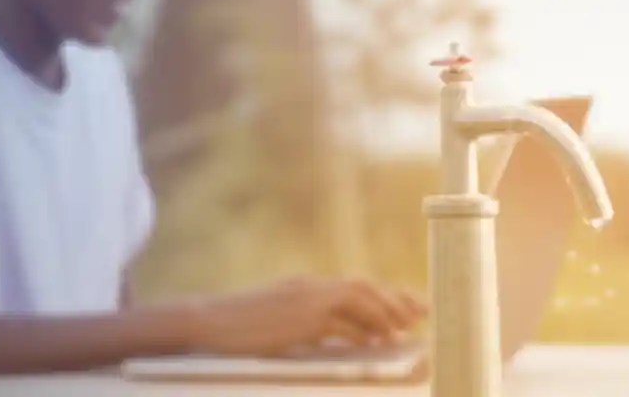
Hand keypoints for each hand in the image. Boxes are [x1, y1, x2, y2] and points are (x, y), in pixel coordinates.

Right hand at [188, 276, 427, 355]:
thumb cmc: (239, 327)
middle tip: (421, 315)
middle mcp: (312, 287)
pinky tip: (376, 342)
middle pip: (365, 286)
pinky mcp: (300, 319)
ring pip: (358, 299)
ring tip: (403, 330)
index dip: (388, 295)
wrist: (207, 321)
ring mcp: (306, 300)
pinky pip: (341, 323)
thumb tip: (342, 338)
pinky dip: (361, 331)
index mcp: (308, 286)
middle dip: (396, 300)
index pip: (358, 285)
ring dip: (384, 314)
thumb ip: (311, 324)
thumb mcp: (280, 320)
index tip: (412, 306)